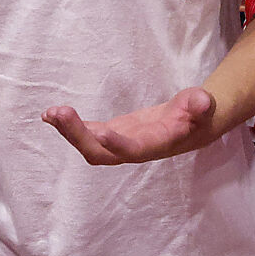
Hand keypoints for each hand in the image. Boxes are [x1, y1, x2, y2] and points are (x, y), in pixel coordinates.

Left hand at [43, 86, 217, 164]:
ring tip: (52, 113)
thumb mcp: (203, 105)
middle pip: (100, 153)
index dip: (119, 144)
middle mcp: (133, 150)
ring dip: (69, 131)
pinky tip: (51, 114)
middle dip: (79, 136)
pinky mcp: (111, 134)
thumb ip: (201, 104)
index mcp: (156, 144)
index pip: (135, 150)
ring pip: (89, 145)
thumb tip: (203, 102)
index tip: (102, 132)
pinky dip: (69, 125)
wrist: (190, 126)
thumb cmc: (197, 114)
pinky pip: (87, 133)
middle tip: (60, 113)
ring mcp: (119, 144)